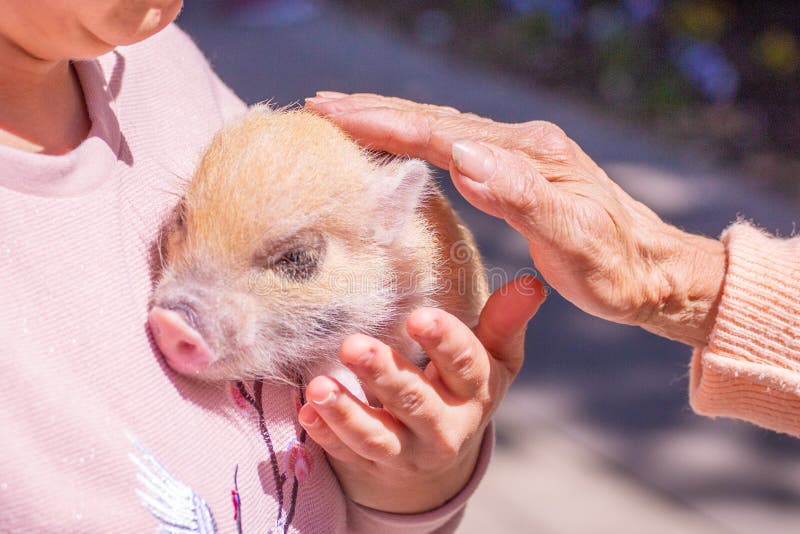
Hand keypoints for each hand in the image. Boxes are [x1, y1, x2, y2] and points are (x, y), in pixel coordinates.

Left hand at [298, 276, 545, 512]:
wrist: (442, 453)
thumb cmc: (464, 388)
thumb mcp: (493, 360)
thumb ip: (504, 323)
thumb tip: (532, 283)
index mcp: (475, 393)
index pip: (465, 366)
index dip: (444, 342)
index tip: (418, 316)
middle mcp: (444, 427)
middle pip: (415, 402)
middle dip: (385, 375)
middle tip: (354, 346)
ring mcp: (407, 452)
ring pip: (377, 436)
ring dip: (347, 413)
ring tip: (319, 387)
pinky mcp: (374, 466)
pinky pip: (348, 454)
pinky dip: (326, 436)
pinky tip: (308, 414)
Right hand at [305, 92, 725, 346]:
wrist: (656, 271)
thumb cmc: (617, 267)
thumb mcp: (575, 237)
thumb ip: (522, 194)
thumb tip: (464, 154)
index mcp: (528, 156)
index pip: (440, 132)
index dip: (383, 124)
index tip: (333, 116)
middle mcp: (521, 145)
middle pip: (434, 120)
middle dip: (374, 111)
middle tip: (320, 106)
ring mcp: (520, 155)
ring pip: (441, 128)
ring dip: (390, 120)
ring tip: (345, 115)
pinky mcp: (518, 172)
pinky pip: (455, 146)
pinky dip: (417, 139)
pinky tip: (401, 144)